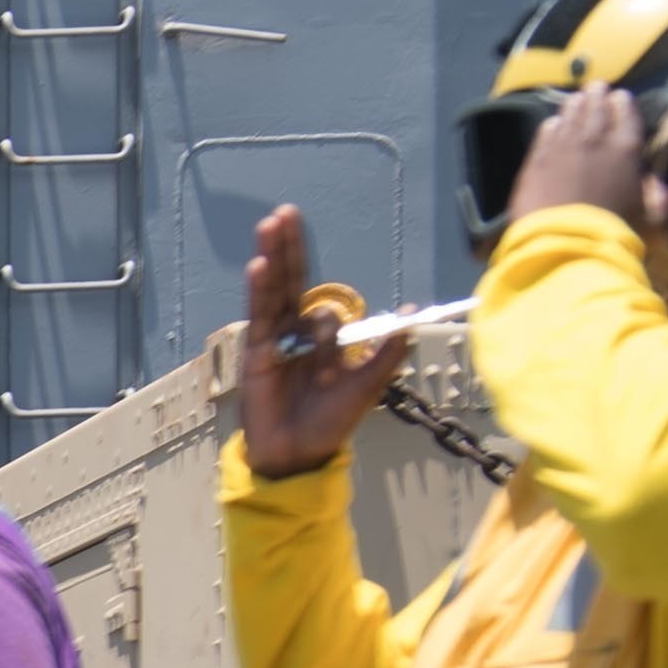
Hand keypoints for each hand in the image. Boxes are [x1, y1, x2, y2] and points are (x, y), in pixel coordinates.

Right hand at [234, 204, 407, 480]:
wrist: (297, 454)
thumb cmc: (330, 423)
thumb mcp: (369, 386)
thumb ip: (388, 353)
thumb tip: (410, 316)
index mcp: (323, 337)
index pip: (321, 294)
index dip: (314, 265)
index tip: (306, 233)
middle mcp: (296, 332)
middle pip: (294, 280)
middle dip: (290, 247)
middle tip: (285, 213)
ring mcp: (274, 340)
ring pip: (276, 291)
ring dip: (274, 257)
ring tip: (269, 225)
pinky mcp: (257, 353)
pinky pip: (261, 315)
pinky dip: (260, 290)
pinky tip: (259, 265)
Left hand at [506, 81, 653, 239]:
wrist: (565, 244)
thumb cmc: (615, 232)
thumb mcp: (651, 218)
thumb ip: (658, 197)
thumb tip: (660, 186)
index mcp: (626, 148)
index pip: (626, 115)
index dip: (622, 104)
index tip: (619, 97)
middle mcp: (594, 140)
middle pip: (595, 109)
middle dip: (597, 96)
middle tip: (595, 88)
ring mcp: (563, 148)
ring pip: (569, 117)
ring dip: (574, 106)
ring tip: (575, 99)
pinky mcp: (536, 162)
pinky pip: (545, 136)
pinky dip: (551, 127)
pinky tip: (552, 123)